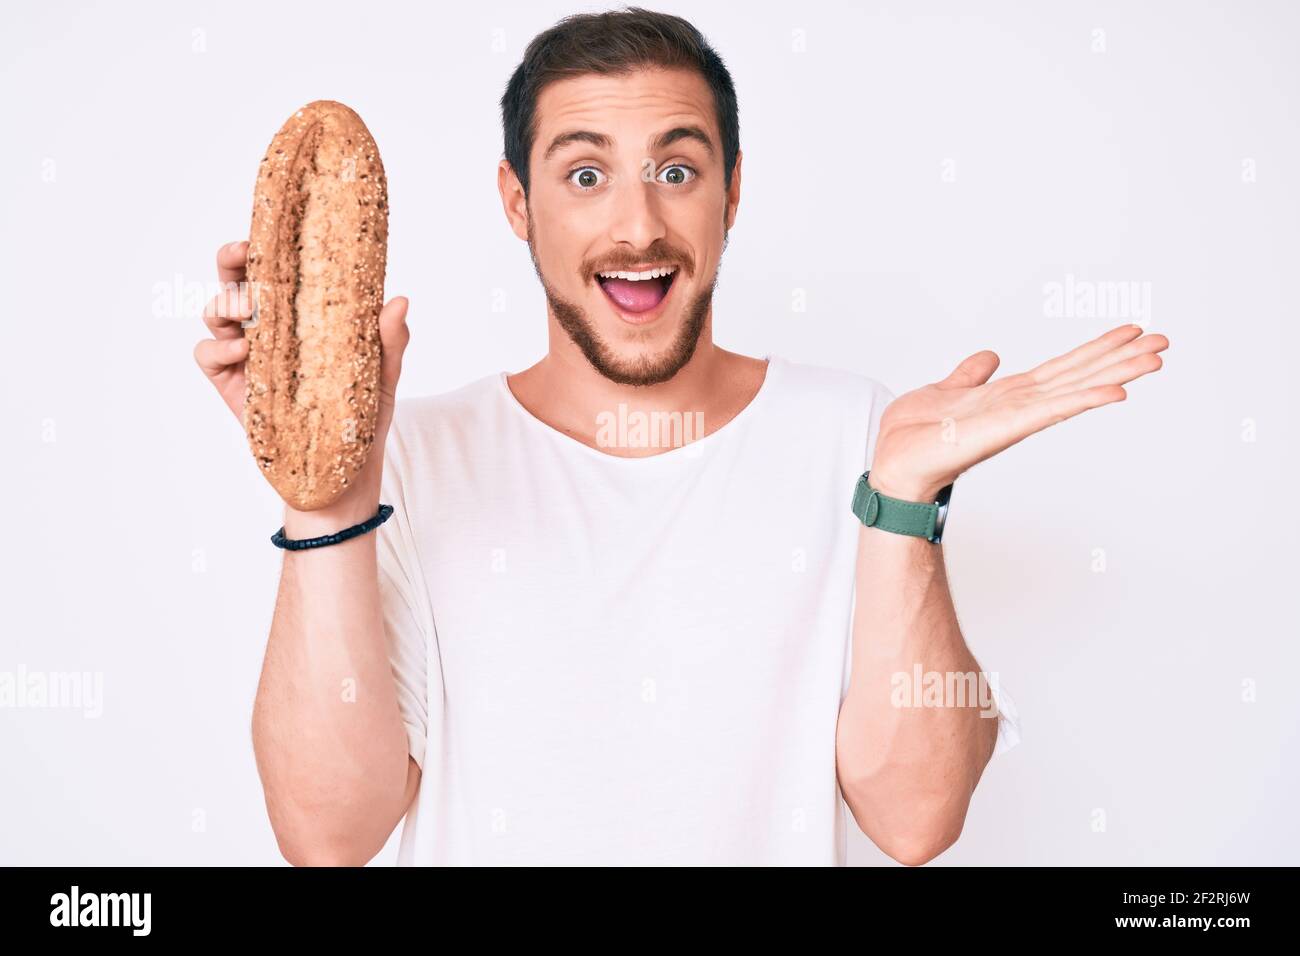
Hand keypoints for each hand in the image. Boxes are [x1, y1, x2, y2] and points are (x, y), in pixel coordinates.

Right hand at [193, 240, 411, 517]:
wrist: (343, 478)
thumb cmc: (361, 421)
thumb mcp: (382, 378)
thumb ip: (389, 341)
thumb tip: (400, 300)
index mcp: (301, 319)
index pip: (279, 272)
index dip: (269, 247)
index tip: (271, 230)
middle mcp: (269, 331)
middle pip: (236, 281)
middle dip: (232, 259)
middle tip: (244, 252)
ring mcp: (247, 358)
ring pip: (216, 311)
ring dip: (226, 301)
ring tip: (251, 309)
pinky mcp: (232, 387)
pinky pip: (206, 355)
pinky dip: (217, 345)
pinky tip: (243, 349)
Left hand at [868, 323, 1168, 500]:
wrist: (891, 464)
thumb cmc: (914, 436)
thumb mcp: (945, 391)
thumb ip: (969, 375)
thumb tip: (990, 356)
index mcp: (1009, 396)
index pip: (1062, 369)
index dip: (1096, 350)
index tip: (1131, 332)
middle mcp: (1020, 406)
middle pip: (1080, 376)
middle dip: (1121, 358)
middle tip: (1163, 341)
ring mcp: (1016, 418)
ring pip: (1076, 389)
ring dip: (1116, 373)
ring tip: (1155, 357)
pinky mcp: (1004, 428)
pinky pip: (1051, 411)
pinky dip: (1082, 401)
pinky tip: (1115, 393)